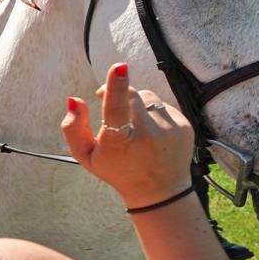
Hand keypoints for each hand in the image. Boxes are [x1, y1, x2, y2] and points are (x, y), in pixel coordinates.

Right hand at [61, 63, 194, 209]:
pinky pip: (163, 106)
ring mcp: (170, 131)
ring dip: (138, 106)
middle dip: (121, 96)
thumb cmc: (118, 171)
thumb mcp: (87, 157)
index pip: (117, 110)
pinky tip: (152, 135)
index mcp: (120, 143)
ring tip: (136, 130)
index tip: (120, 66)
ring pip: (148, 98)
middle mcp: (148, 136)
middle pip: (132, 96)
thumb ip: (73, 129)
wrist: (161, 193)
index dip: (117, 87)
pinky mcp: (185, 127)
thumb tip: (74, 100)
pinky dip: (154, 115)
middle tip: (114, 113)